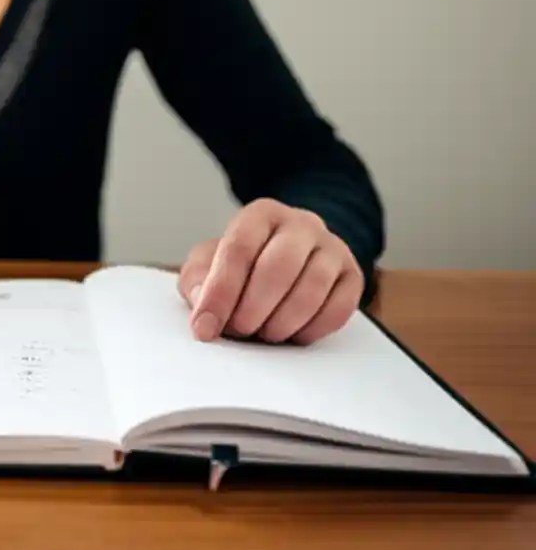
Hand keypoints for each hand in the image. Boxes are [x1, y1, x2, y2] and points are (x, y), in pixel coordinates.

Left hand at [179, 199, 361, 344]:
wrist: (287, 258)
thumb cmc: (241, 265)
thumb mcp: (207, 264)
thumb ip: (197, 281)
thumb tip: (203, 305)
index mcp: (261, 215)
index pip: (238, 250)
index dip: (220, 292)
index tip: (205, 326)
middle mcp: (301, 224)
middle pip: (278, 268)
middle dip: (252, 309)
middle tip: (238, 331)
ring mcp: (332, 248)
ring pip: (311, 289)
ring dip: (281, 323)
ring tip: (263, 334)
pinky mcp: (352, 275)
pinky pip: (338, 308)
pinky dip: (311, 330)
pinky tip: (292, 334)